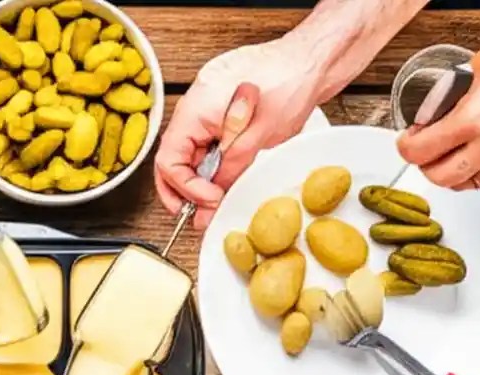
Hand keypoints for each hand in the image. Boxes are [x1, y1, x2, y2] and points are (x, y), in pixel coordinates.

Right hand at [154, 38, 322, 229]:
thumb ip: (229, 173)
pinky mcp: (217, 105)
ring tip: (217, 193)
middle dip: (183, 188)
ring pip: (187, 150)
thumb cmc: (289, 83)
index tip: (210, 201)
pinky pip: (203, 138)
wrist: (311, 59)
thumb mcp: (258, 139)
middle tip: (200, 210)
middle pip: (172, 156)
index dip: (186, 188)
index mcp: (195, 109)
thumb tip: (210, 203)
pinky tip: (226, 172)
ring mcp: (203, 103)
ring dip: (199, 176)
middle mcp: (193, 104)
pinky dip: (211, 159)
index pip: (169, 160)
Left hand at [397, 19, 479, 189]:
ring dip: (446, 173)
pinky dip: (473, 173)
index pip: (420, 150)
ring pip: (462, 185)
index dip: (405, 146)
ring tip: (446, 152)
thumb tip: (441, 98)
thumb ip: (458, 84)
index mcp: (475, 118)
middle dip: (422, 164)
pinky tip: (473, 155)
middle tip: (422, 147)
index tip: (406, 138)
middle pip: (437, 177)